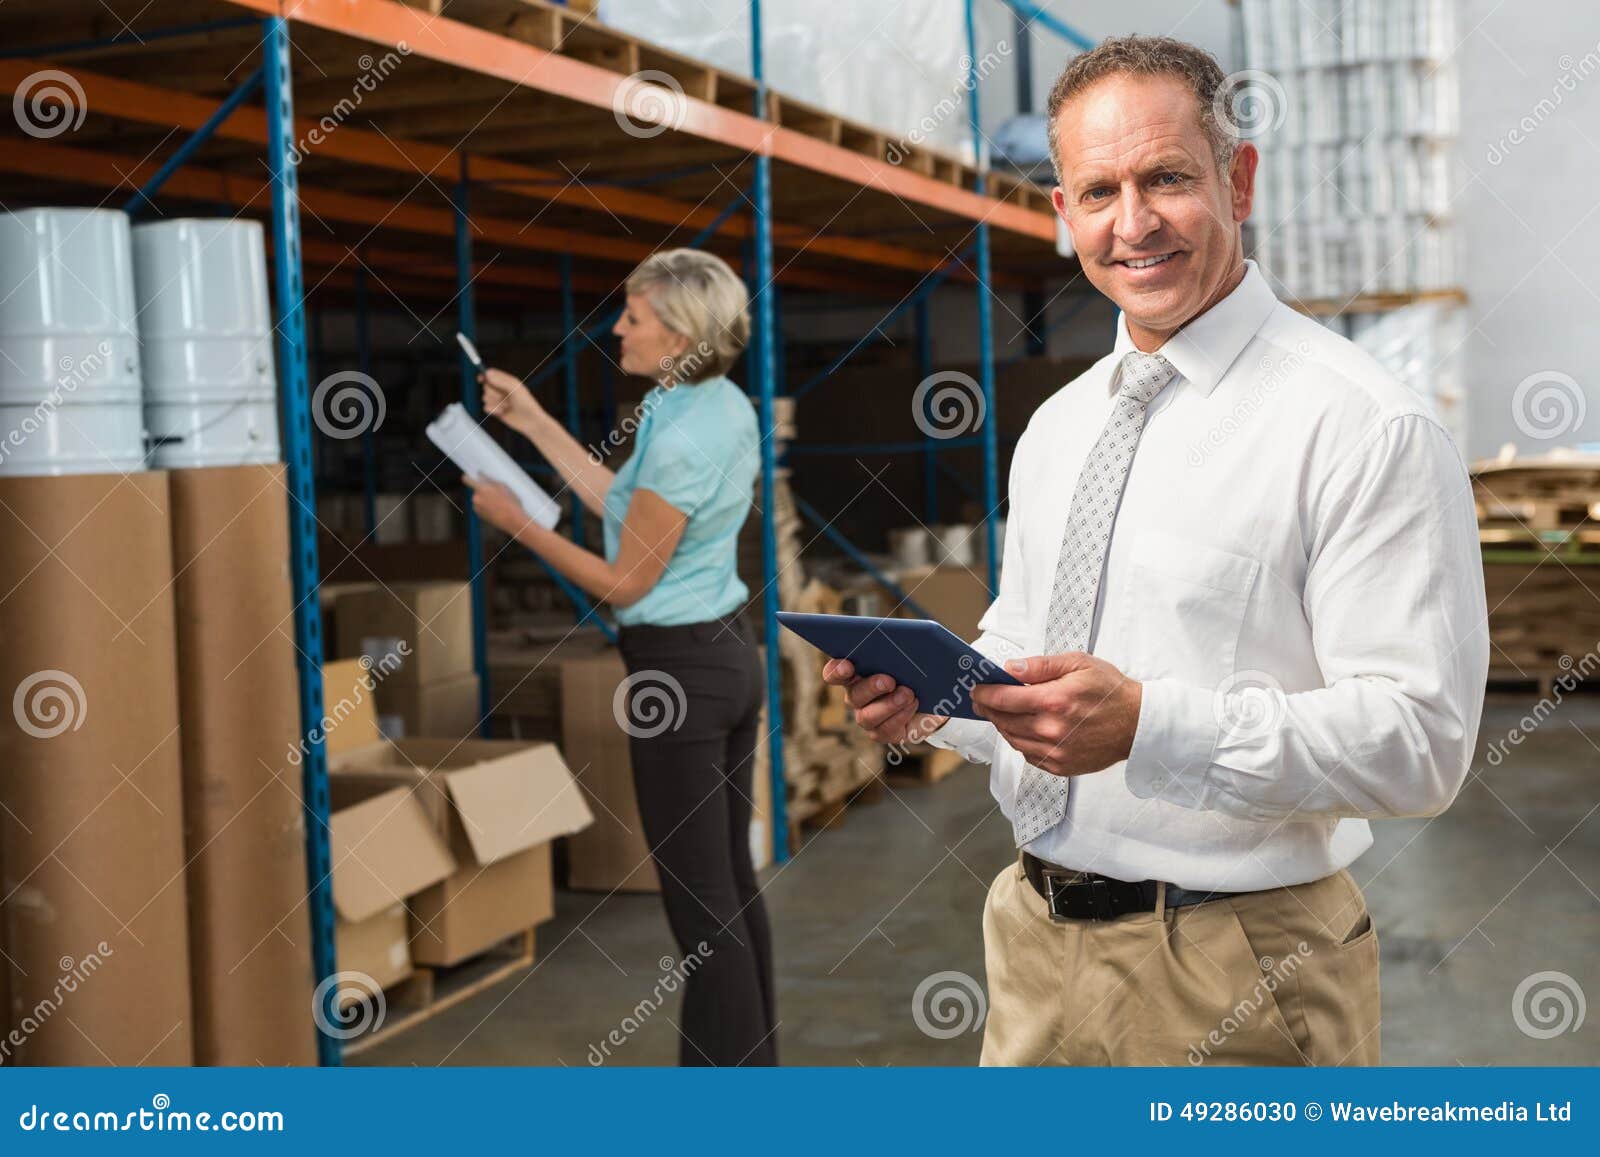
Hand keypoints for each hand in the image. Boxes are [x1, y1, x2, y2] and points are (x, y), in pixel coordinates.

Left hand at [463, 475, 529, 535]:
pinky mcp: (479, 515)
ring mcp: (477, 508)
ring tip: (497, 502)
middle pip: (475, 490)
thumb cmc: (510, 503)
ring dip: (484, 499)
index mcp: (481, 489)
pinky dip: (485, 507)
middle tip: (494, 492)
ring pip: (478, 499)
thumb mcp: (502, 486)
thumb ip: (489, 480)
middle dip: (482, 490)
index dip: (468, 476)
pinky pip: (480, 507)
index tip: (471, 476)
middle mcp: (476, 498)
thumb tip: (481, 475)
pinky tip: (496, 509)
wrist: (513, 520)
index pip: (466, 479)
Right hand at [480, 366, 541, 427]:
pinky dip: (494, 410)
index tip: (481, 379)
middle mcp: (500, 389)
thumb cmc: (526, 403)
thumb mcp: (515, 388)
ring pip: (485, 397)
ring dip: (495, 402)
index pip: (490, 374)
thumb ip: (501, 380)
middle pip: (485, 386)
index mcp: (506, 381)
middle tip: (505, 396)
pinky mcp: (495, 410)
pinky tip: (503, 412)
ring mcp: (497, 400)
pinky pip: (486, 407)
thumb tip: (487, 373)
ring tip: (507, 405)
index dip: (484, 376)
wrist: (529, 421)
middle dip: (493, 392)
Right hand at [822, 658, 948, 745]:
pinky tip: (913, 704)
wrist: (933, 697)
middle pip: (854, 696)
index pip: (834, 673)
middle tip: (889, 681)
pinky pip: (886, 730)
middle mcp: (856, 697)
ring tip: (908, 695)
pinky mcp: (883, 733)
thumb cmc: (916, 669)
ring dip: (889, 705)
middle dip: (871, 687)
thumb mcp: (910, 655)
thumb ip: (899, 646)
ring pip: (867, 716)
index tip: (848, 666)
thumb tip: (902, 639)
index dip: (836, 671)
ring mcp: (867, 717)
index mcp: (855, 674)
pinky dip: (901, 716)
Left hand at [970, 652, 1141, 776]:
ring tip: (999, 713)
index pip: (1004, 699)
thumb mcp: (1078, 664)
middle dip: (988, 708)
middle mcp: (1052, 729)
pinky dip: (1020, 741)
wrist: (1137, 724)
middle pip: (1004, 720)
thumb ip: (1040, 666)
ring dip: (1001, 725)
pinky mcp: (1060, 766)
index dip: (984, 693)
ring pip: (1012, 739)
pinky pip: (1028, 755)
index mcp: (1054, 700)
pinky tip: (1022, 729)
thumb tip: (1009, 668)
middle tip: (981, 699)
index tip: (976, 688)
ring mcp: (1056, 751)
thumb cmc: (1109, 690)